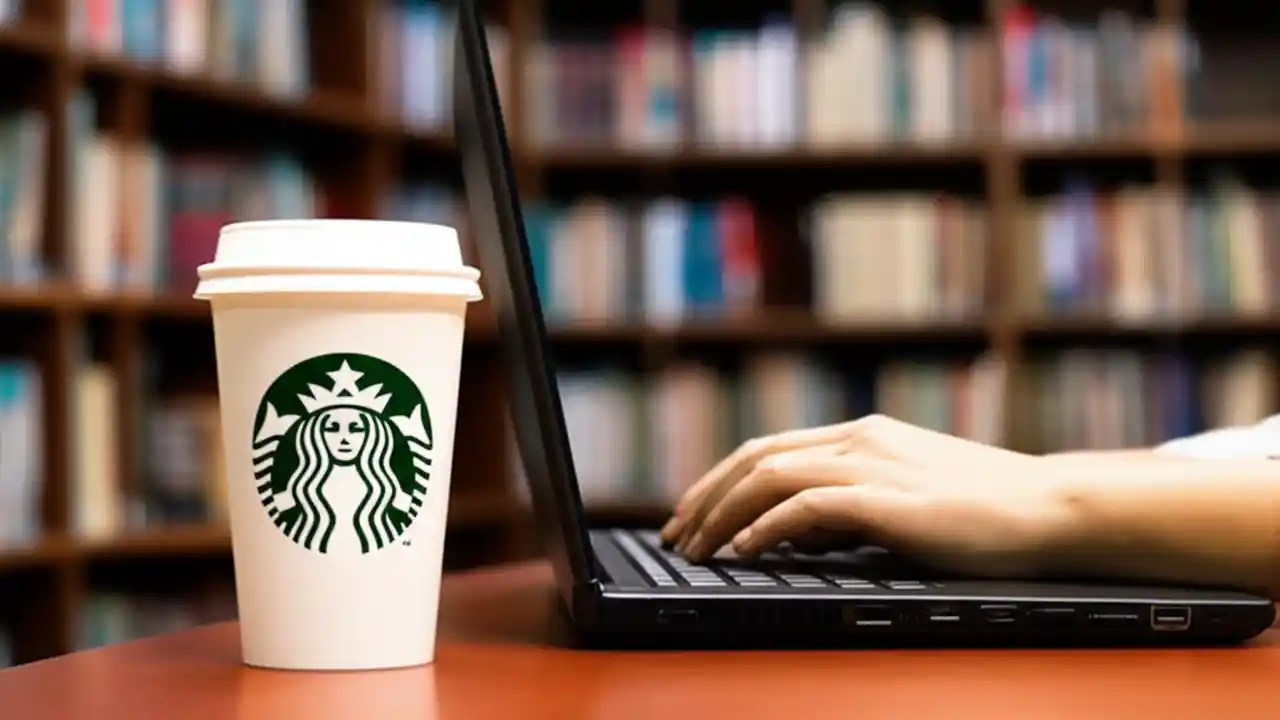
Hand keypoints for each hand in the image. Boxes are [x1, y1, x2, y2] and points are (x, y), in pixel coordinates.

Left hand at [661, 415, 1073, 577]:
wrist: (1050, 509)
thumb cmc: (983, 512)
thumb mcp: (901, 502)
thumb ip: (846, 511)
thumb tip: (790, 535)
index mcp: (861, 435)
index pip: (768, 450)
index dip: (719, 482)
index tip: (690, 514)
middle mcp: (859, 440)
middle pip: (755, 458)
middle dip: (704, 497)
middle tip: (674, 535)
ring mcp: (873, 464)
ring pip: (769, 476)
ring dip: (722, 514)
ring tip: (695, 549)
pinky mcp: (887, 499)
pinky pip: (806, 507)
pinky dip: (764, 528)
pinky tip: (743, 551)